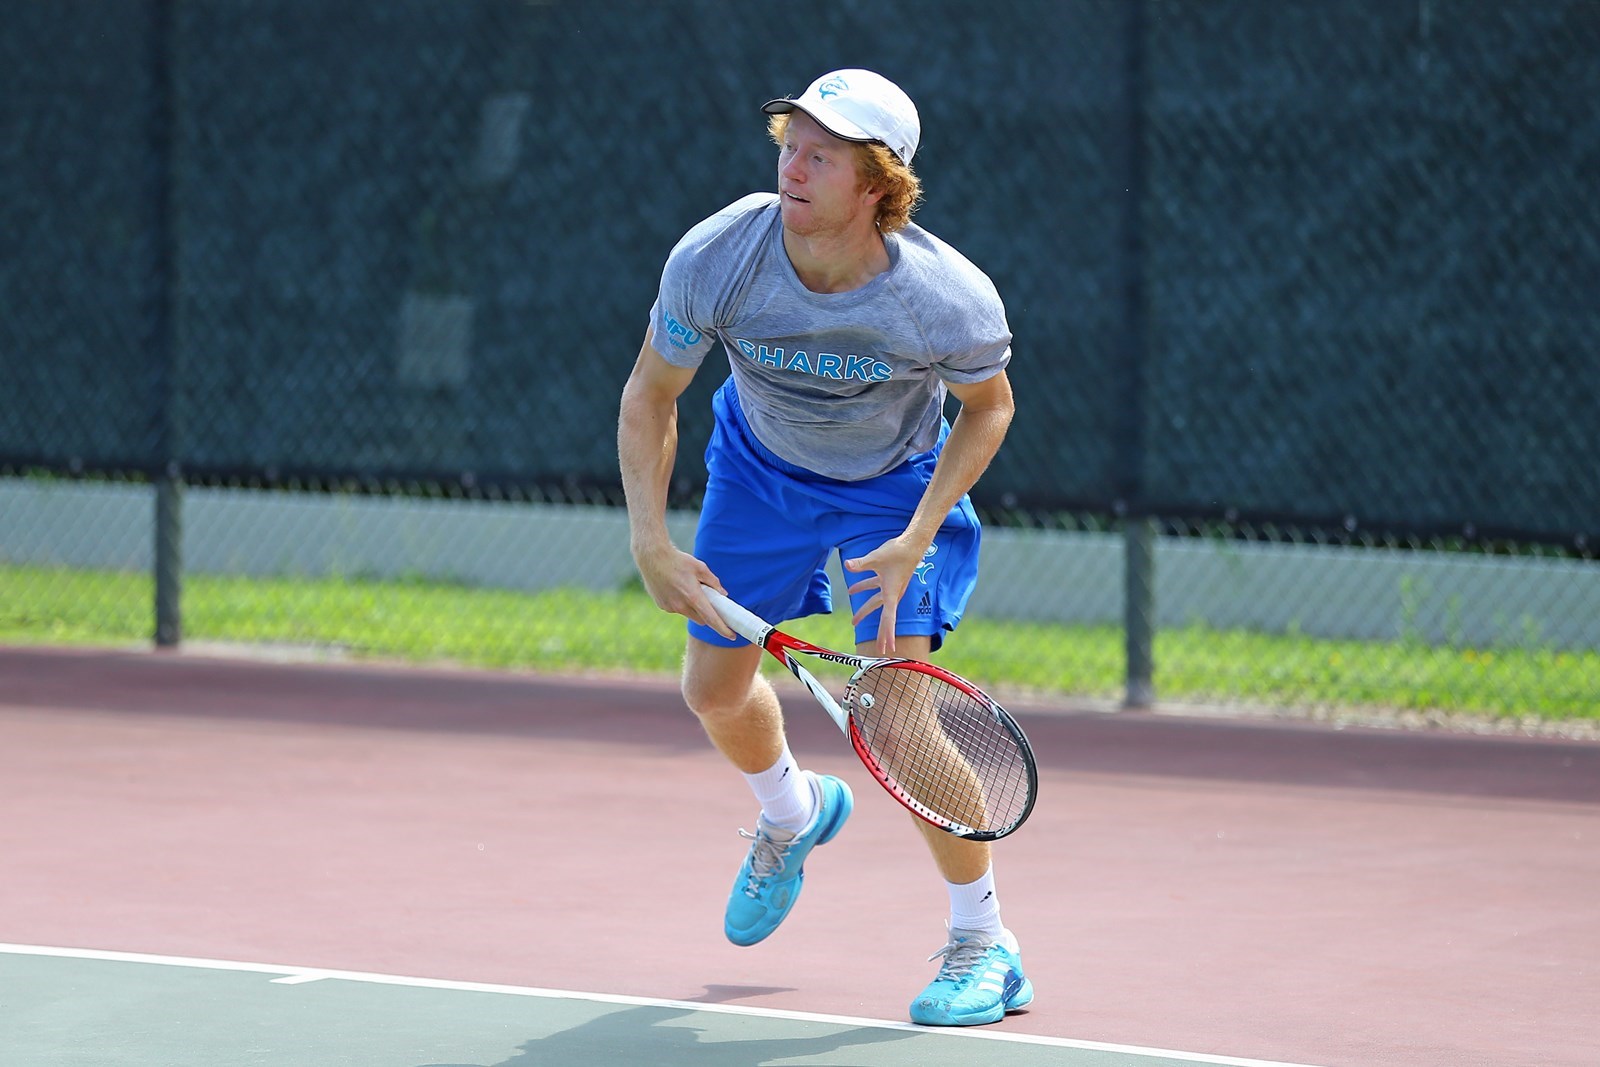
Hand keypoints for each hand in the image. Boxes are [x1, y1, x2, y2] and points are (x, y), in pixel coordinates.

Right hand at [631, 540, 735, 639]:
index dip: (723, 629)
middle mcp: (681, 605)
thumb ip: (713, 582)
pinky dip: (681, 603)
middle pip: (701, 619)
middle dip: (708, 616)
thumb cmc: (678, 560)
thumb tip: (723, 594)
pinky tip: (676, 588)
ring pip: (688, 614)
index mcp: (693, 596)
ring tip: (689, 589)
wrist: (651, 557)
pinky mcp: (662, 605)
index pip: (711, 618)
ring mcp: (670, 607)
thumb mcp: (700, 567)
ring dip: (693, 608)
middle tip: (712, 605)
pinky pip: (677, 609)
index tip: (732, 636)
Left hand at [843, 534, 931, 654]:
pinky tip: (852, 590)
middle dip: (881, 633)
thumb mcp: (876, 558)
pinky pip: (874, 588)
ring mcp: (891, 587)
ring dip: (864, 611)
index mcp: (891, 593)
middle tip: (880, 649)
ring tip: (853, 622)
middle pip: (884, 617)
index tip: (889, 648)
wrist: (912, 543)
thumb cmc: (897, 552)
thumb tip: (847, 565)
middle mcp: (892, 594)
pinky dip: (864, 589)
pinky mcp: (888, 579)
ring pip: (875, 603)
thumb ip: (861, 564)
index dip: (887, 634)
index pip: (889, 618)